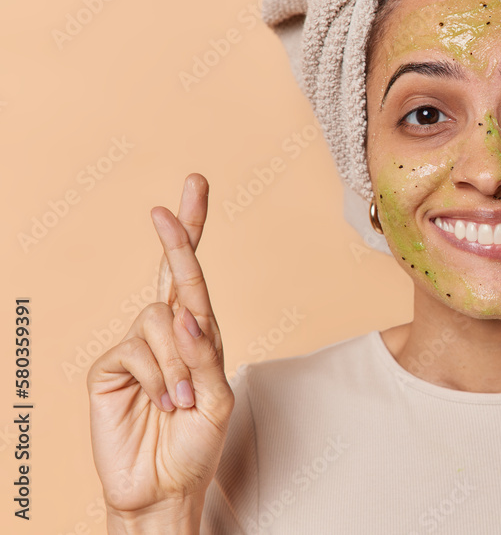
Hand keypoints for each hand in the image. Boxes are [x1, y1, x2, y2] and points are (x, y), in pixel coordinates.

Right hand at [87, 173, 233, 515]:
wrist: (164, 487)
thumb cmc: (196, 444)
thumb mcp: (217, 400)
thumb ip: (205, 356)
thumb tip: (185, 313)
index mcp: (200, 335)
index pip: (194, 277)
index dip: (192, 232)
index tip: (194, 186)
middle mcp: (169, 334)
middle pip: (171, 275)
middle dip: (176, 240)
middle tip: (167, 210)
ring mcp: (137, 348)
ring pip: (160, 320)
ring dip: (178, 363)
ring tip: (180, 403)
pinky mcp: (110, 368)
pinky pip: (136, 351)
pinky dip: (157, 377)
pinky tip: (160, 403)